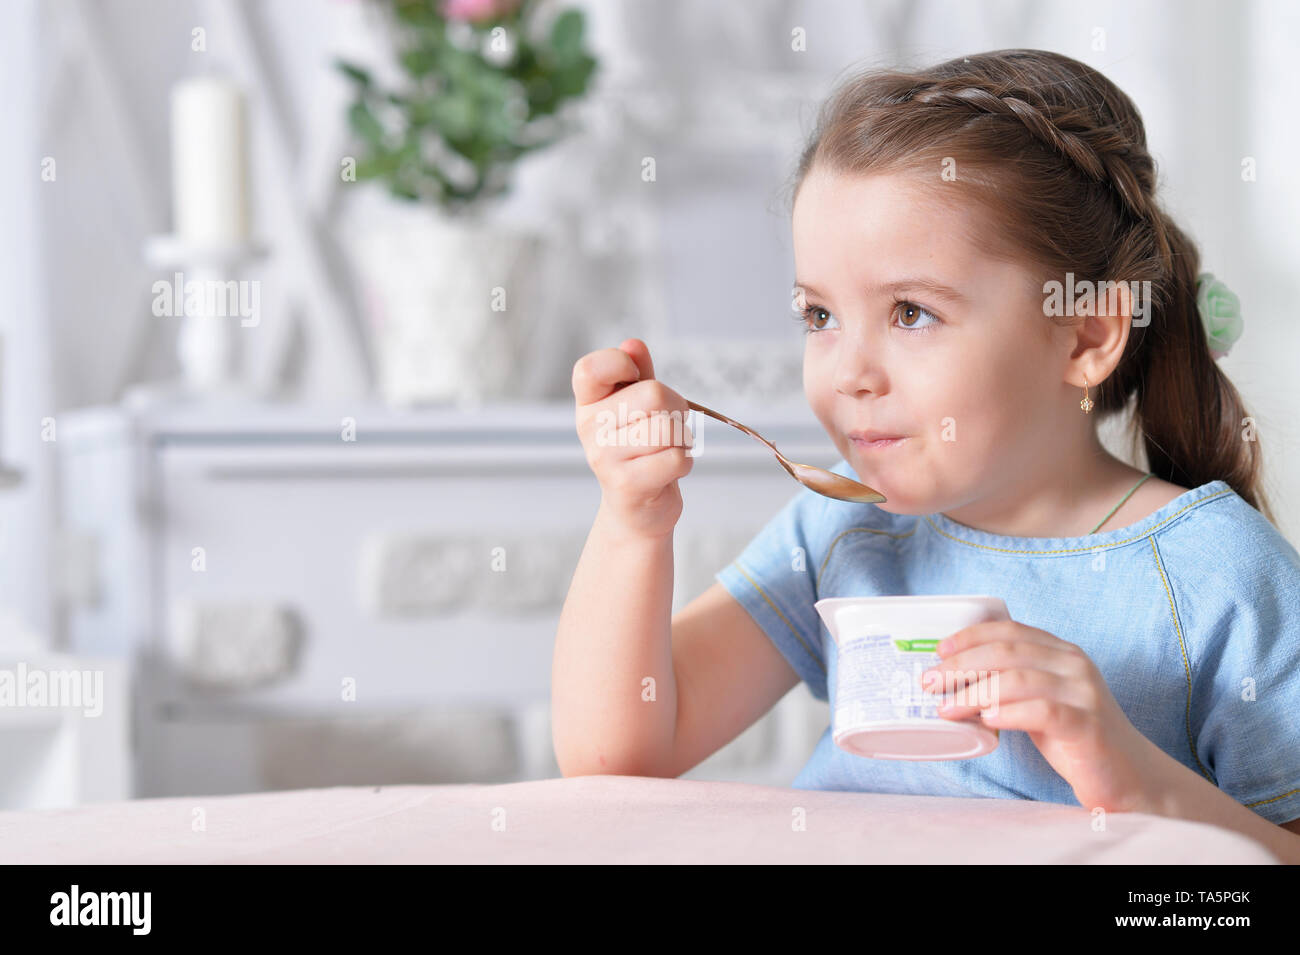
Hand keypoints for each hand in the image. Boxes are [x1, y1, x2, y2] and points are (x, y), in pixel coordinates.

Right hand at [572, 338, 694, 540]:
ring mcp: (604, 457)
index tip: (636, 380)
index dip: (621, 364)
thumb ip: (638, 373)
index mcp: (589, 403)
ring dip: (682, 438)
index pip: (590, 369)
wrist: (638, 509)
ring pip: (667, 429)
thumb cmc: (641, 450)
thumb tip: (633, 345)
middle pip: (654, 395)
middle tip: (673, 423)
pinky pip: (674, 459)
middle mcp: (589, 428)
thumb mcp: (639, 406)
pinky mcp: (625, 485)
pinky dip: (684, 462)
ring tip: (670, 449)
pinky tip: (670, 470)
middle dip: (678, 408)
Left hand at [920, 620, 1165, 813]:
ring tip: (947, 708)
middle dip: (960, 665)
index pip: (1010, 631)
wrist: (1130, 776)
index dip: (971, 636)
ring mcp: (1084, 694)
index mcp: (1062, 653)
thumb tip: (951, 681)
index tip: (939, 650)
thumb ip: (1009, 683)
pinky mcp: (1087, 725)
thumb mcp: (1040, 700)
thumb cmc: (1075, 737)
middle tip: (929, 682)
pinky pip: (1042, 711)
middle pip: (1007, 653)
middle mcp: (1074, 666)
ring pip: (1018, 679)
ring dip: (974, 693)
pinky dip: (1009, 713)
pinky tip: (987, 720)